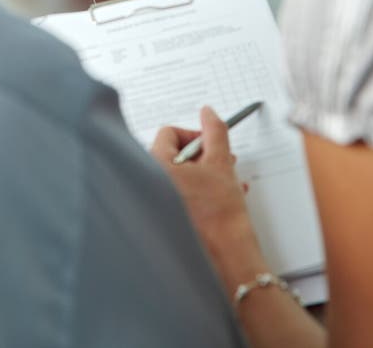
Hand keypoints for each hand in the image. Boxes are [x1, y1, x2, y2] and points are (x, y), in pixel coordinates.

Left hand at [151, 106, 265, 288]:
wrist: (226, 259)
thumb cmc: (220, 216)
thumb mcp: (221, 163)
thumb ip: (215, 131)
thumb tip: (208, 113)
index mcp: (155, 165)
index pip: (168, 133)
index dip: (194, 135)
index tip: (211, 143)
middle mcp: (146, 183)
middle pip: (173, 155)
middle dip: (201, 157)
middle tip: (221, 163)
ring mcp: (151, 204)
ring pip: (177, 178)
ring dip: (202, 176)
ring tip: (225, 184)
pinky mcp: (160, 221)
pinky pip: (176, 198)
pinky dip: (195, 194)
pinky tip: (218, 202)